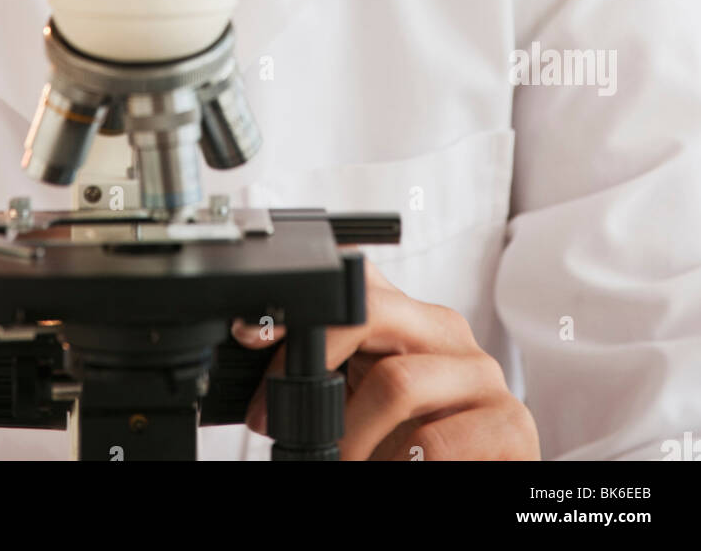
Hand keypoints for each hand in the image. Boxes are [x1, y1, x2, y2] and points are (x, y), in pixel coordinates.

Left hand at [232, 257, 540, 460]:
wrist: (487, 480)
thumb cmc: (418, 448)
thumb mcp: (366, 401)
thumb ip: (332, 372)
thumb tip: (259, 372)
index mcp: (412, 319)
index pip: (355, 285)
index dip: (301, 307)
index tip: (252, 336)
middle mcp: (449, 334)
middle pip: (376, 314)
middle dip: (316, 367)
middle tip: (285, 425)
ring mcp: (484, 375)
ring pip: (398, 383)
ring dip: (352, 438)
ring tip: (341, 464)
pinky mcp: (512, 424)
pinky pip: (437, 443)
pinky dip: (398, 466)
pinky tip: (393, 472)